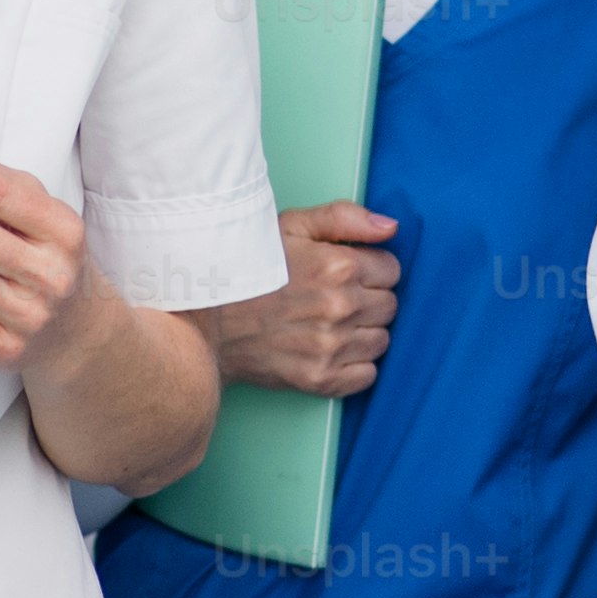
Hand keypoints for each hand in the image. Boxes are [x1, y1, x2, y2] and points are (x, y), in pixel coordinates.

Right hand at [203, 204, 398, 397]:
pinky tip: (329, 350)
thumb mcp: (290, 225)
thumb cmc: (245, 268)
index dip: (370, 268)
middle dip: (368, 298)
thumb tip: (391, 228)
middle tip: (333, 297)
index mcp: (338, 266)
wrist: (204, 323)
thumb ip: (345, 218)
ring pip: (381, 340)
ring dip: (363, 332)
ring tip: (328, 323)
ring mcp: (331, 347)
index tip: (346, 272)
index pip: (391, 269)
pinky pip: (367, 375)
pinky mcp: (321, 379)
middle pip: (390, 305)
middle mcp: (340, 307)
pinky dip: (354, 365)